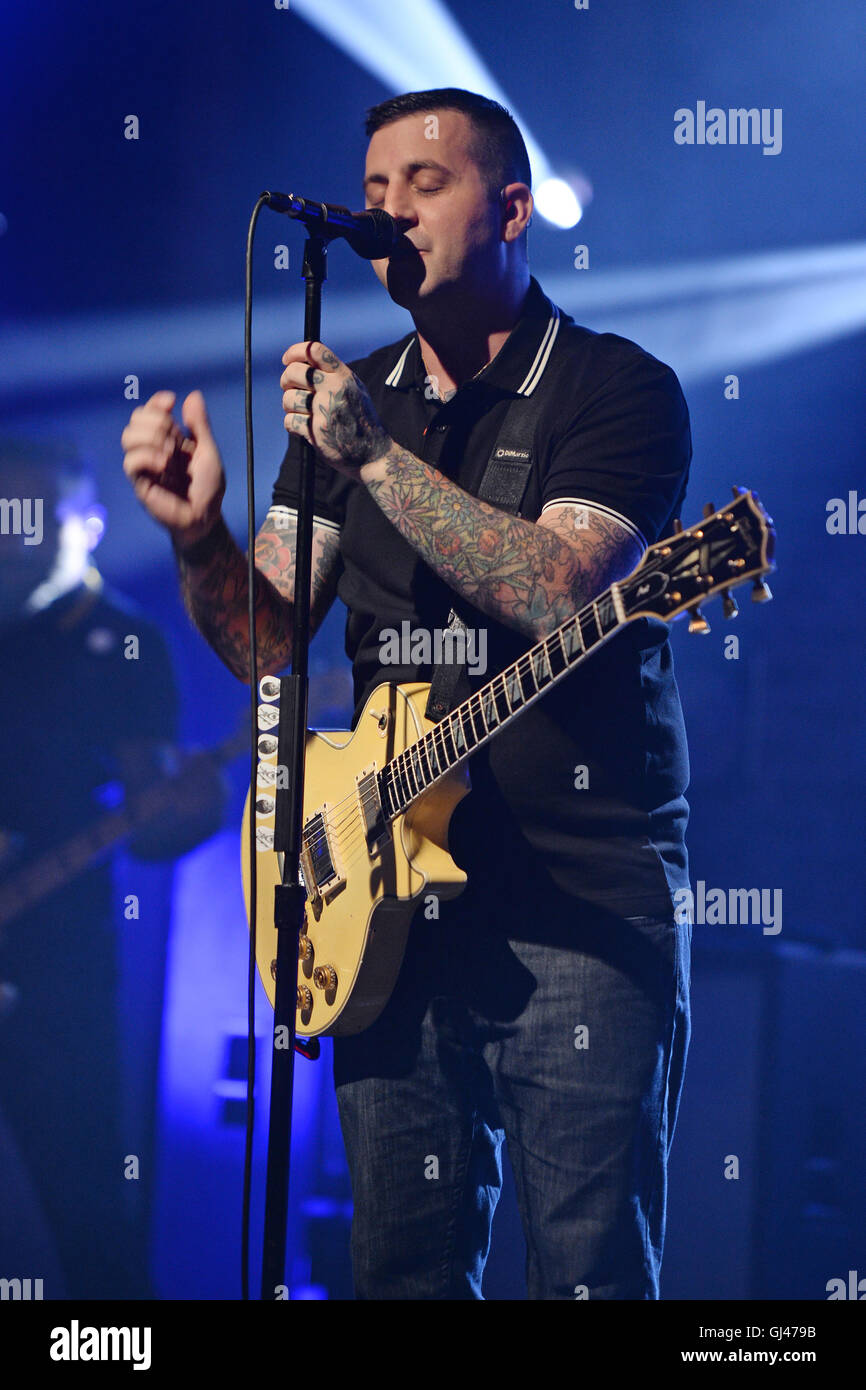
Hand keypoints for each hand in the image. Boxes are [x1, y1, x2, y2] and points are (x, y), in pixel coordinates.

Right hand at [122, 390, 225, 544]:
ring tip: (170, 452)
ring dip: (150, 437)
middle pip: (136, 419)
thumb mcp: (208, 452)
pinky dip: (147, 456)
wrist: (205, 518)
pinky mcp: (141, 483)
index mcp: (169, 439)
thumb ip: (200, 426)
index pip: (150, 411)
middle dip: (155, 420)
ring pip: (128, 436)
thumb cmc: (208, 489)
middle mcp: (153, 449)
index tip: (171, 402)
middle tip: (174, 437)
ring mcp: (145, 466)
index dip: (156, 403)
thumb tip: (193, 395)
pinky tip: (164, 464)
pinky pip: (131, 462)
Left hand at [280, 340, 392, 479]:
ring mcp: (325, 410)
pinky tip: (302, 428)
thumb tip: (300, 362)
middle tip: (289, 388)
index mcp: (343, 376)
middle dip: (286, 380)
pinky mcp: (316, 431)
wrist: (372, 453)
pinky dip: (292, 425)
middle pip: (294, 372)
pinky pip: (290, 420)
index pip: (314, 350)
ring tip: (300, 411)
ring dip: (289, 405)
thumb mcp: (354, 390)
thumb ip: (333, 375)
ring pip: (289, 398)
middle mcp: (335, 389)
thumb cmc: (359, 420)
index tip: (286, 360)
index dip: (294, 352)